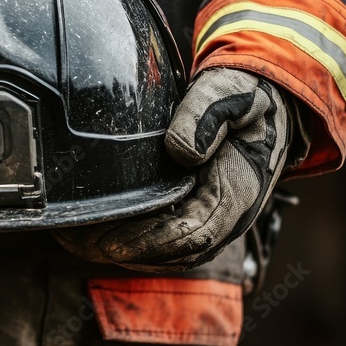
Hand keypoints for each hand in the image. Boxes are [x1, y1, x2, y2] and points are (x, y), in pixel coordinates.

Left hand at [54, 68, 294, 271]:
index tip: (112, 244)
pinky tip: (101, 233)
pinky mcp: (201, 212)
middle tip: (79, 244)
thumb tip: (182, 151)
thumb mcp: (228, 93)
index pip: (195, 233)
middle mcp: (230, 214)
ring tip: (80, 242)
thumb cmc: (245, 96)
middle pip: (177, 252)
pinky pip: (170, 239)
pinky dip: (137, 242)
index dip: (152, 243)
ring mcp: (216, 217)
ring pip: (172, 253)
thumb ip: (205, 116)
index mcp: (239, 189)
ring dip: (128, 252)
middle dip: (129, 253)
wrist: (266, 103)